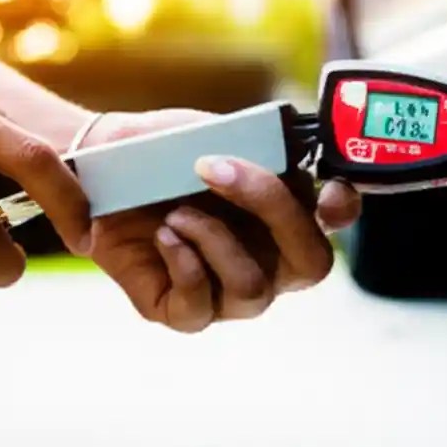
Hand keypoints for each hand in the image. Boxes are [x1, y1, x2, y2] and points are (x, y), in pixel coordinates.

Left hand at [79, 109, 361, 332]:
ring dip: (213, 239)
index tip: (327, 184)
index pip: (338, 219)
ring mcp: (231, 292)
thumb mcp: (211, 135)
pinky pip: (199, 309)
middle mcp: (271, 260)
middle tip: (217, 170)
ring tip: (176, 210)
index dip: (345, 208)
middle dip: (272, 210)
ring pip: (253, 290)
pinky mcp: (185, 311)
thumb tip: (284, 148)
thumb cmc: (164, 152)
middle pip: (312, 264)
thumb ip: (255, 143)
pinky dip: (183, 264)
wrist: (101, 170)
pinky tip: (163, 235)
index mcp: (288, 212)